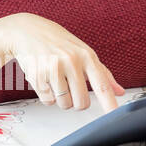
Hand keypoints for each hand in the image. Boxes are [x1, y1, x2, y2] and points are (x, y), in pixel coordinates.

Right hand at [0, 13, 123, 111]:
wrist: (26, 30)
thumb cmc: (57, 41)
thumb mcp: (82, 51)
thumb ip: (102, 73)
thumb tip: (119, 91)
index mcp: (86, 55)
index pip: (101, 84)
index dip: (109, 103)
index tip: (115, 115)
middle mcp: (71, 61)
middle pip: (82, 102)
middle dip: (77, 103)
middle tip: (72, 91)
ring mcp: (53, 68)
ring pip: (65, 103)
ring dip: (62, 100)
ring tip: (57, 83)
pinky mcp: (38, 75)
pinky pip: (48, 101)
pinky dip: (48, 96)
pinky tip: (45, 81)